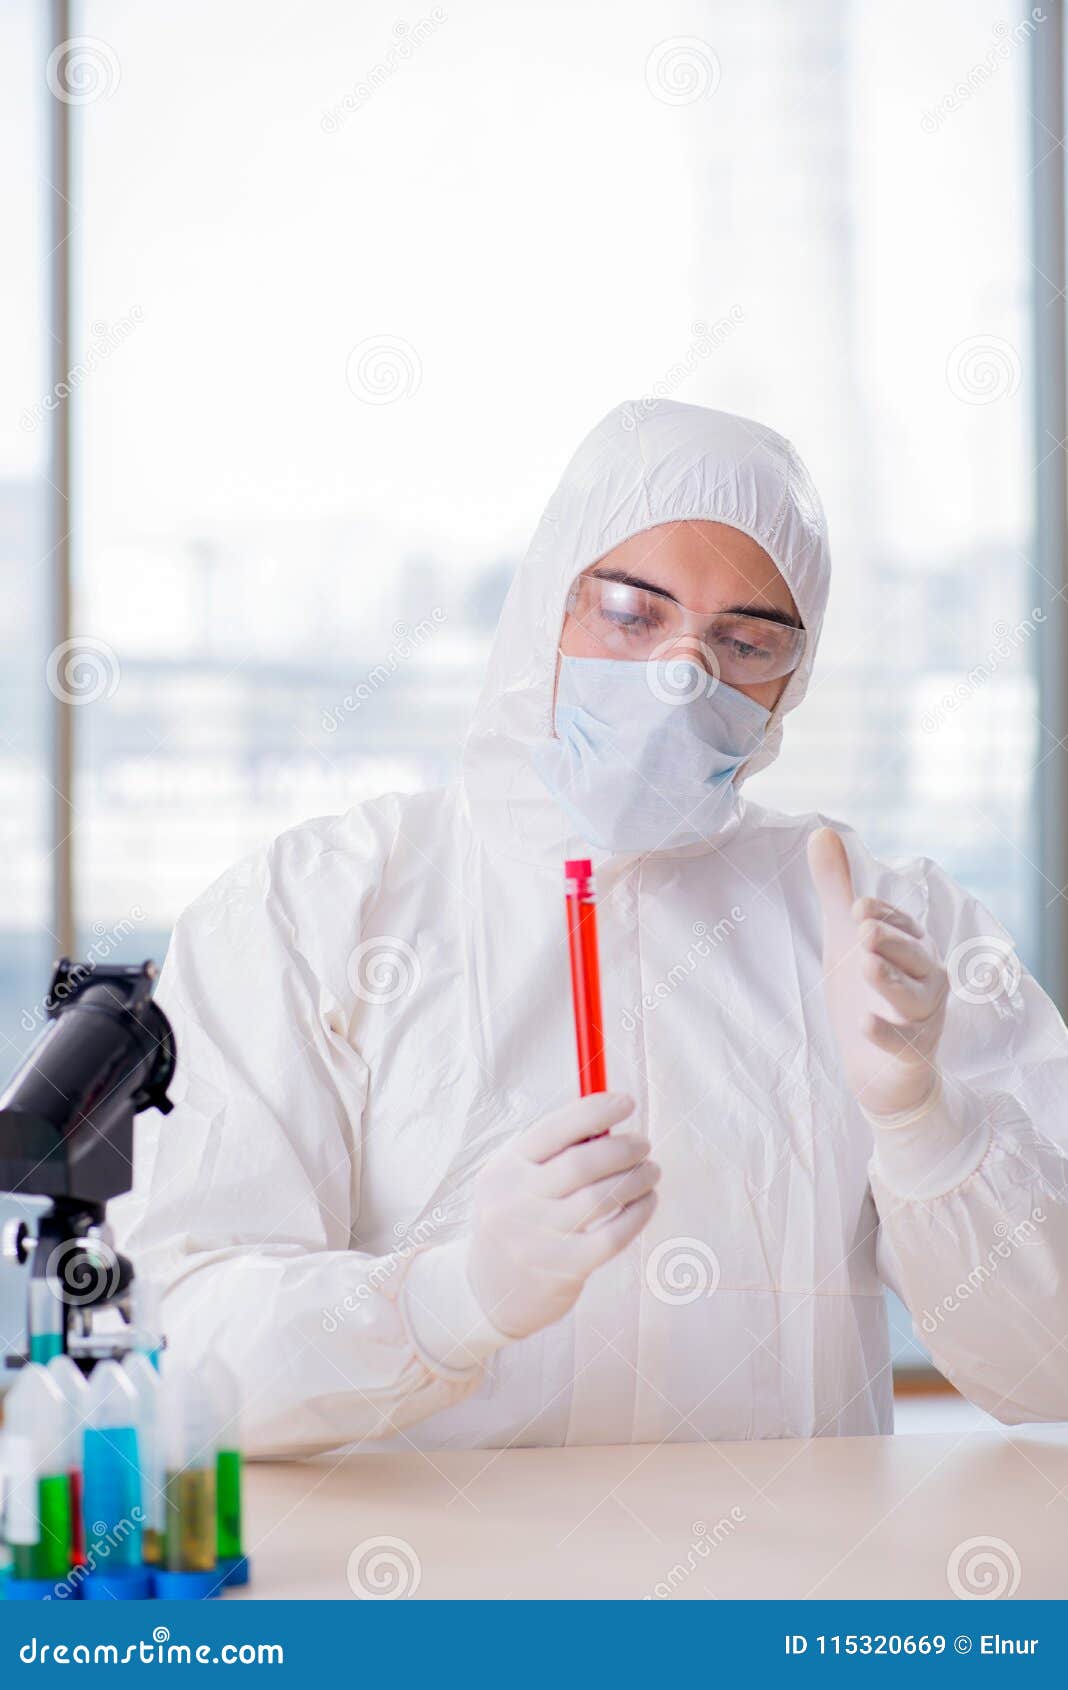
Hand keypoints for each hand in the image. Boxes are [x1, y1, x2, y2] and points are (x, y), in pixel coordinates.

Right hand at [466, 1092, 658, 1340]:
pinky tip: (647, 1202)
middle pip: (582, 1163)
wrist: (489, 1292)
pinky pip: (613, 1234)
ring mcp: (539, 1238)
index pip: (553, 1130)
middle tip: (643, 1145)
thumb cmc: (516, 1221)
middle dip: (623, 1148)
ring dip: (637, 1178)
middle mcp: (516, 1202)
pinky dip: (638, 1213)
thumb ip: (553, 1153)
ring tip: (651, 1172)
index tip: (626, 1102)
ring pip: (602, 1198)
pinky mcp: (564, 1269)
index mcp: (504, 1169)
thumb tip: (607, 1121)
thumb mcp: (515, 1181)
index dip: (594, 1111)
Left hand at [807, 827, 947, 1115]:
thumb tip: (821, 830)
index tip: (856, 907)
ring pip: (914, 997)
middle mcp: (927, 979)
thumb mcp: (846, 935)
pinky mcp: (912, 1052)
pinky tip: (865, 1025)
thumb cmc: (867, 990)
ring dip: (891, 981)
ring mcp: (923, 1018)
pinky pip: (904, 1042)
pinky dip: (887, 1034)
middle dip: (891, 942)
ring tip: (866, 965)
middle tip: (863, 932)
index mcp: (914, 947)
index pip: (902, 925)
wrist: (878, 1067)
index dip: (882, 916)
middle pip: (914, 957)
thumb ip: (835, 887)